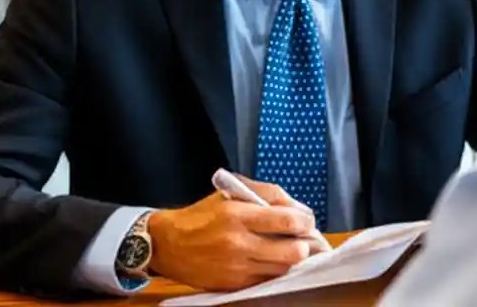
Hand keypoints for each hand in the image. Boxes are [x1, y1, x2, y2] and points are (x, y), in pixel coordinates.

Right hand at [148, 177, 323, 291]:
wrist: (168, 244)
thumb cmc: (201, 216)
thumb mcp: (230, 192)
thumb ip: (266, 193)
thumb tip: (297, 206)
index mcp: (238, 215)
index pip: (287, 220)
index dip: (306, 221)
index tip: (307, 220)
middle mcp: (239, 243)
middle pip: (293, 251)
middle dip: (304, 244)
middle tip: (303, 238)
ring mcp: (237, 267)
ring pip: (283, 268)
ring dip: (291, 259)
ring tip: (288, 247)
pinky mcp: (234, 284)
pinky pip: (267, 280)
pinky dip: (274, 270)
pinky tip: (270, 259)